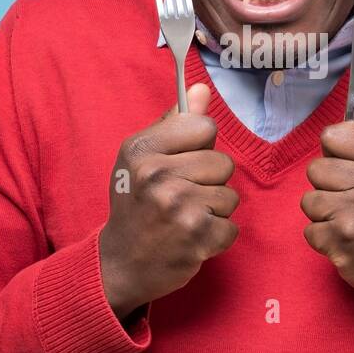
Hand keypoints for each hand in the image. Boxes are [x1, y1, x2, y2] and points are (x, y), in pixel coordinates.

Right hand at [99, 83, 238, 319]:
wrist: (122, 264)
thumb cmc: (135, 204)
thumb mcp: (142, 158)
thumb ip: (174, 123)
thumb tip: (201, 89)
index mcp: (142, 150)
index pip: (204, 127)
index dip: (198, 146)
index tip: (179, 164)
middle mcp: (157, 176)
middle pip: (223, 162)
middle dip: (209, 182)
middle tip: (180, 198)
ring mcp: (178, 207)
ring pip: (230, 195)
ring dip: (214, 210)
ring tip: (185, 218)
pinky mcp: (197, 237)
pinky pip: (232, 226)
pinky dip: (217, 236)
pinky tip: (191, 237)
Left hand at [300, 104, 353, 312]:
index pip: (333, 135)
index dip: (337, 152)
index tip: (353, 169)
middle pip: (316, 168)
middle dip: (329, 186)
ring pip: (308, 200)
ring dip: (324, 214)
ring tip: (351, 221)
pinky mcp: (342, 240)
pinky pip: (309, 230)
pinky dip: (324, 239)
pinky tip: (347, 240)